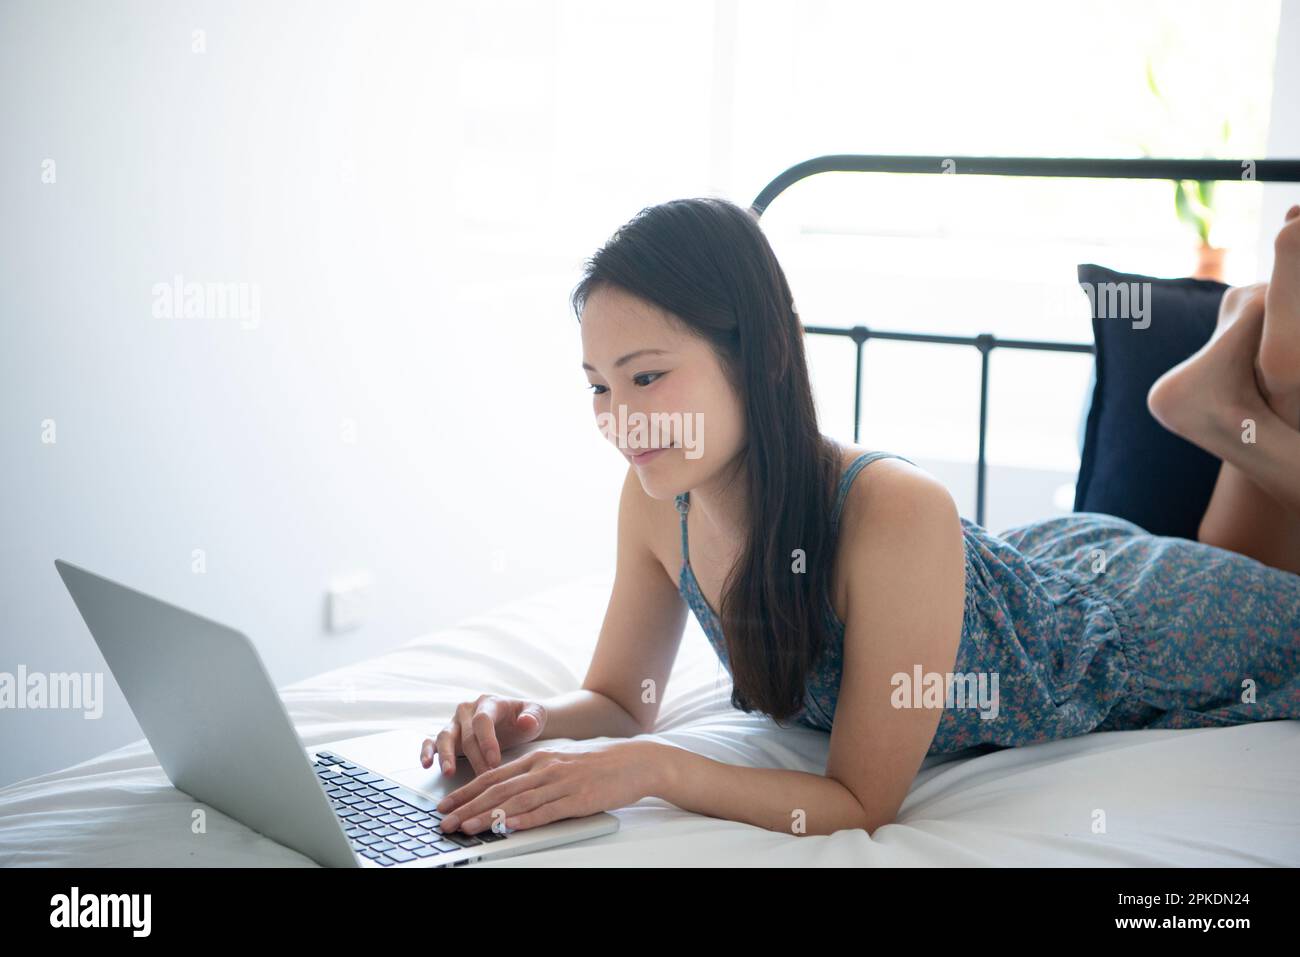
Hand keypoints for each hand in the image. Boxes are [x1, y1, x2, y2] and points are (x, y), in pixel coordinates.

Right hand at [421, 695, 547, 775]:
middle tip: (484, 776)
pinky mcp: (448, 736)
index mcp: (489, 702)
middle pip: (466, 734)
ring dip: (446, 756)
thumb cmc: (526, 718)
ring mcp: (456, 723)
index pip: (483, 720)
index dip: (487, 741)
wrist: (519, 720)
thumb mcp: (536, 715)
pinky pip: (432, 742)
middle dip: (475, 758)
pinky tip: (426, 764)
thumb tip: (526, 721)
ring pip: (445, 737)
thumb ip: (533, 717)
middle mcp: (468, 710)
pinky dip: (427, 751)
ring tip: (449, 772)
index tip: (495, 761)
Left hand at [436, 740, 662, 834]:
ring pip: (516, 801)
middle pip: (498, 789)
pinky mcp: (578, 799)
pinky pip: (546, 811)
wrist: (636, 762)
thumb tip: (507, 791)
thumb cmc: (599, 764)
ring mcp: (561, 783)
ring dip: (487, 816)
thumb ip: (535, 774)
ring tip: (466, 828)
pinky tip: (508, 826)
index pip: (493, 775)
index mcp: (538, 758)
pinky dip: (524, 820)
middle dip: (467, 806)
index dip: (466, 791)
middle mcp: (545, 768)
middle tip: (445, 821)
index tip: (446, 804)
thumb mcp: (561, 762)